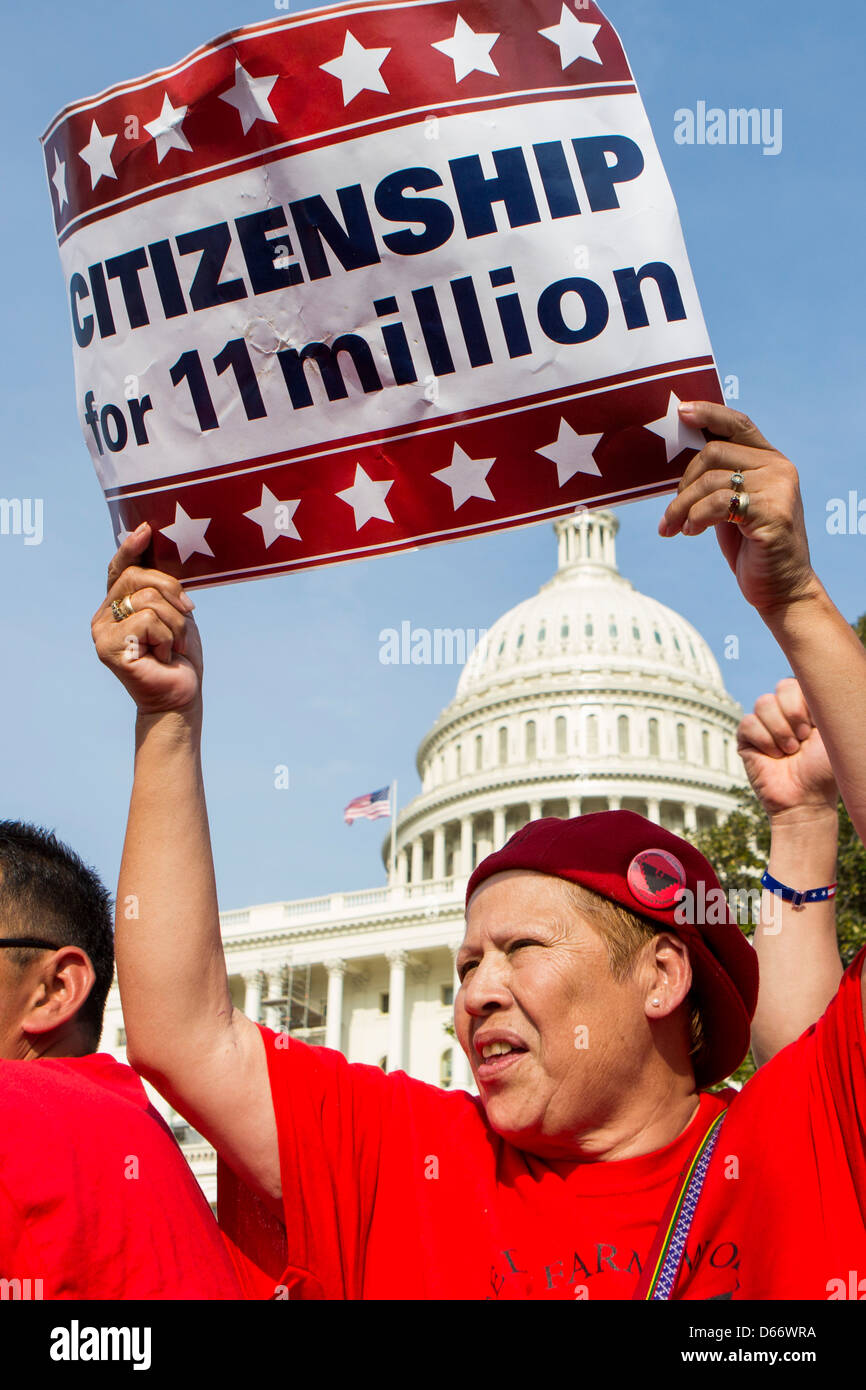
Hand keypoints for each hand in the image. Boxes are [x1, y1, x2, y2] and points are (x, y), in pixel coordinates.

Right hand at [91, 523, 202, 714]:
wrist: (180, 696)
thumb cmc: (179, 656)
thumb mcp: (175, 614)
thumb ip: (162, 589)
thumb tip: (160, 553)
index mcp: (118, 605)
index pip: (120, 569)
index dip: (131, 548)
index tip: (146, 530)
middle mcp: (104, 616)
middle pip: (137, 577)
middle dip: (173, 591)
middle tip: (189, 613)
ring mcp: (102, 632)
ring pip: (148, 599)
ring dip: (176, 624)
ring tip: (175, 646)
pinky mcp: (107, 647)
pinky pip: (148, 620)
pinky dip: (169, 638)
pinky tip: (165, 656)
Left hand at [658, 402, 820, 616]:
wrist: (781, 588)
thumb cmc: (751, 547)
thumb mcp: (732, 506)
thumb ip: (718, 480)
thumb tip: (680, 459)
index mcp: (770, 461)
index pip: (738, 424)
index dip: (708, 414)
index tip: (681, 412)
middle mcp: (778, 468)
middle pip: (713, 453)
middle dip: (683, 484)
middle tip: (671, 513)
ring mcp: (778, 489)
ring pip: (711, 480)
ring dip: (682, 507)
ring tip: (677, 528)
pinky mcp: (773, 513)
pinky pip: (718, 503)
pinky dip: (695, 517)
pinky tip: (690, 532)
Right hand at [738, 678, 837, 822]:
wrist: (806, 801)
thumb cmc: (825, 771)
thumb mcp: (834, 732)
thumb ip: (828, 703)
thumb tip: (825, 671)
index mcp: (808, 707)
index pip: (799, 682)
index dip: (804, 703)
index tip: (814, 728)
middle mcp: (786, 713)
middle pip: (781, 687)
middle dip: (793, 715)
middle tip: (802, 740)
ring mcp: (765, 724)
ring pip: (763, 703)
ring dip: (780, 731)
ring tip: (789, 751)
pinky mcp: (747, 738)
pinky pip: (748, 723)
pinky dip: (764, 741)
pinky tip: (773, 756)